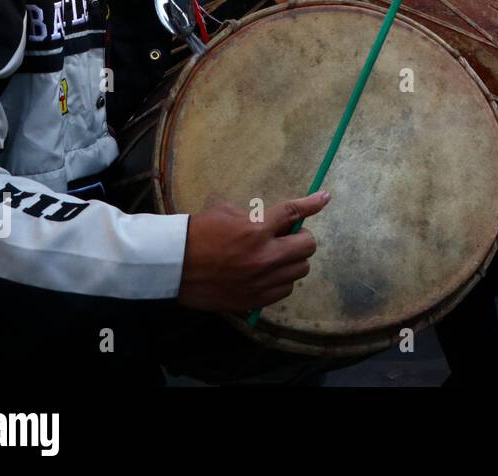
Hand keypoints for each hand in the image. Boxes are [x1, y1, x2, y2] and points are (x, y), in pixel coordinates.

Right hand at [178, 192, 330, 312]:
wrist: (173, 264)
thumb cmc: (198, 232)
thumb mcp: (227, 212)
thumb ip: (256, 215)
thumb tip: (281, 220)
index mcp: (256, 230)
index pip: (293, 213)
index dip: (312, 204)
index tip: (324, 198)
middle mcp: (264, 257)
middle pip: (307, 246)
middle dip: (301, 238)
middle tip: (288, 237)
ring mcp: (261, 281)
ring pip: (300, 271)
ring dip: (293, 260)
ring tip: (277, 257)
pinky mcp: (254, 300)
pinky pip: (285, 290)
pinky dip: (282, 280)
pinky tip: (268, 274)